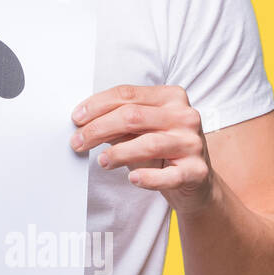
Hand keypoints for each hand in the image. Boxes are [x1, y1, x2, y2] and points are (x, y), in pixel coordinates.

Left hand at [68, 84, 214, 215]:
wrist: (195, 180)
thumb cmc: (160, 150)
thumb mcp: (139, 130)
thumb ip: (117, 122)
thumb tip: (82, 121)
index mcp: (171, 97)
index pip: (127, 94)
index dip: (97, 105)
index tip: (76, 119)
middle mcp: (185, 116)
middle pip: (133, 116)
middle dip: (99, 129)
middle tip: (78, 142)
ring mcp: (193, 143)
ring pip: (149, 144)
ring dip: (118, 153)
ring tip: (101, 161)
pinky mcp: (197, 171)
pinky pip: (169, 175)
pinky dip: (149, 178)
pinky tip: (132, 178)